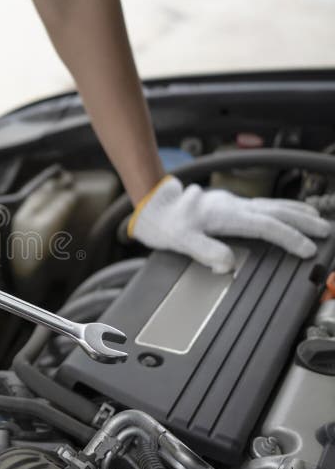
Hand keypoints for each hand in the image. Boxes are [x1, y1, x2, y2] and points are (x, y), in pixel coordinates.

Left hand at [129, 176, 331, 272]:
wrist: (151, 204)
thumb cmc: (164, 222)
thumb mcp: (180, 240)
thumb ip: (205, 251)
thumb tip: (228, 264)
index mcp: (226, 215)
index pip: (266, 226)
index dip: (288, 238)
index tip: (307, 249)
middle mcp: (232, 206)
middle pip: (275, 212)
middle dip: (302, 222)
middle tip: (325, 231)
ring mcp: (231, 204)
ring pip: (270, 205)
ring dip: (294, 212)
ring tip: (315, 218)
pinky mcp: (227, 204)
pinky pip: (261, 205)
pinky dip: (279, 209)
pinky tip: (283, 212)